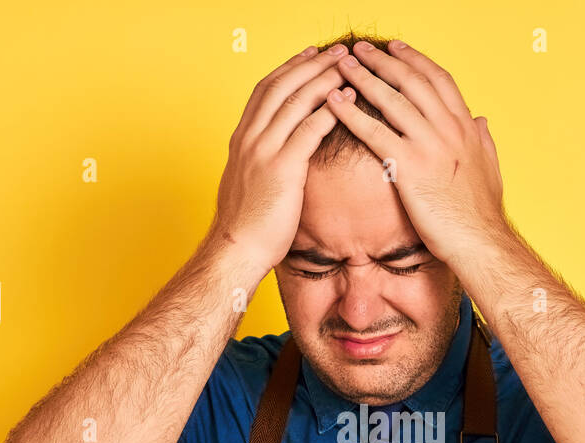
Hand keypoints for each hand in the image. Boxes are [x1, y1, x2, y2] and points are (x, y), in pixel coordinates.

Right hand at [208, 44, 355, 275]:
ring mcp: (263, 151)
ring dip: (324, 79)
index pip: (265, 90)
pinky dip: (329, 111)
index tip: (310, 54)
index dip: (289, 68)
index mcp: (241, 139)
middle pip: (281, 86)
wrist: (236, 249)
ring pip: (295, 101)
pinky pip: (308, 131)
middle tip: (337, 50)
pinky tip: (347, 101)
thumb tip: (276, 158)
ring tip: (348, 66)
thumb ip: (261, 162)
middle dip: (311, 63)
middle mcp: (249, 138)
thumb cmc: (246, 226)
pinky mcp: (281, 169)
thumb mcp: (248, 184)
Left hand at [323, 39, 507, 267]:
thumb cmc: (482, 214)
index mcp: (465, 128)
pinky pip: (374, 132)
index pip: (439, 80)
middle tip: (360, 49)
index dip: (415, 61)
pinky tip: (333, 103)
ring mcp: (429, 145)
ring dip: (363, 77)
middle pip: (412, 81)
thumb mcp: (491, 168)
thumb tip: (481, 120)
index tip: (397, 49)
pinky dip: (351, 113)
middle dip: (383, 61)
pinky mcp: (409, 167)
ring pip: (391, 99)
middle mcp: (448, 129)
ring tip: (341, 65)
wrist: (480, 242)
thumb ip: (484, 141)